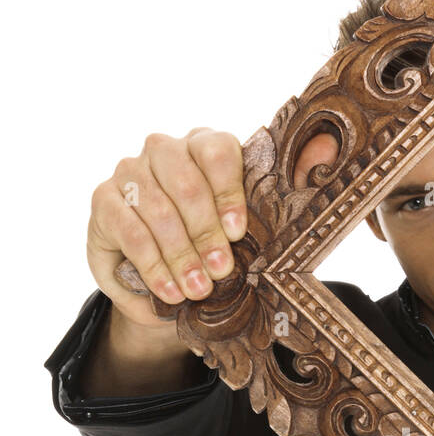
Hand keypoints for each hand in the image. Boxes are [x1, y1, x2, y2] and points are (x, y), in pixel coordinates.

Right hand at [86, 128, 338, 329]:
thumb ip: (280, 199)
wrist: (159, 276)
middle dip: (205, 234)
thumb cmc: (210, 246)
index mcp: (205, 145)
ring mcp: (130, 170)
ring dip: (180, 255)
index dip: (229, 193)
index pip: (217, 150)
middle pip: (186, 183)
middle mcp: (165, 149)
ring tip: (197, 291)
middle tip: (222, 272)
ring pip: (158, 208)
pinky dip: (152, 265)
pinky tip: (169, 290)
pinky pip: (130, 230)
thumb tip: (327, 151)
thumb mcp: (243, 232)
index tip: (239, 233)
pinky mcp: (104, 199)